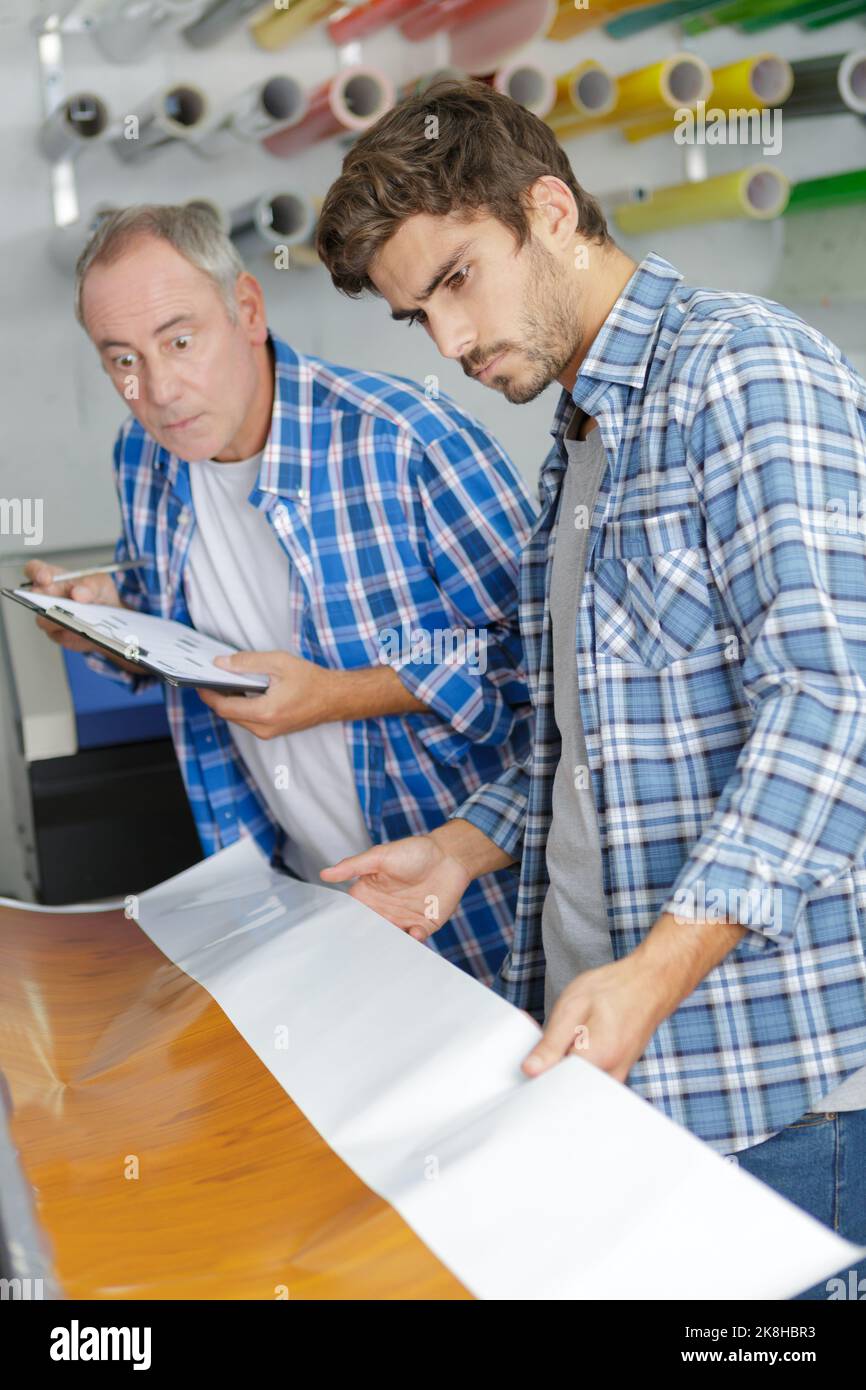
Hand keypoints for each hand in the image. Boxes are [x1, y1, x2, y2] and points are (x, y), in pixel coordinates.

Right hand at [23, 559, 124, 656]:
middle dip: (47, 602)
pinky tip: (85, 632)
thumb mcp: (100, 583)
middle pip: (35, 600)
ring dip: (62, 621)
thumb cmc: (98, 594)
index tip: (46, 579)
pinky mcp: (57, 634)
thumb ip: (91, 586)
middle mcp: (45, 597)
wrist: (108, 616)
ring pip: (46, 621)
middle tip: (63, 605)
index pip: (34, 569)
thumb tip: (78, 593)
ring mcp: (48, 617)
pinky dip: (74, 635)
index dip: (36, 573)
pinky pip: (61, 636)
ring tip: (80, 621)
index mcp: (53, 577)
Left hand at [197, 649, 334, 736]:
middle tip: (211, 676)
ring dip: (228, 701)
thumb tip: (222, 663)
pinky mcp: (271, 731)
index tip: (199, 681)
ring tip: (226, 680)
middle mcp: (264, 728)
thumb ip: (248, 662)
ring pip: (236, 718)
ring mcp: (268, 732)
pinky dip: (240, 705)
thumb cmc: (312, 681)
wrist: (334, 698)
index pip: (224, 707)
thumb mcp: (279, 663)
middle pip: (227, 714)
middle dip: (216, 696)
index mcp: (265, 712)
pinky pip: (247, 720)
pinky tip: (242, 690)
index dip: (208, 694)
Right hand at [320, 833, 472, 940]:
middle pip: (371, 932)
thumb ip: (353, 866)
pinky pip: (416, 939)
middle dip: (368, 941)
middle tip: (363, 950)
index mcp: (370, 895)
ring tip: (388, 947)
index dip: (347, 924)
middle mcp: (385, 910)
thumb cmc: (414, 851)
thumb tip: (324, 873)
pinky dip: (414, 940)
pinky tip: (414, 932)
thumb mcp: (380, 856)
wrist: (449, 855)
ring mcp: (404, 920)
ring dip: (390, 944)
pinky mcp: (424, 925)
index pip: (354, 914)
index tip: (340, 935)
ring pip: (392, 940)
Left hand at [521, 910, 746, 1082]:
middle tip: (543, 1052)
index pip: (554, 1089)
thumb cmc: (613, 990)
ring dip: (562, 1073)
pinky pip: (588, 1084)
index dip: (535, 1081)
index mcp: (596, 1059)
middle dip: (548, 1078)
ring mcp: (616, 1080)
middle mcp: (610, 1077)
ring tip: (562, 1044)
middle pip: (566, 1094)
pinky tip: (573, 1048)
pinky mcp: (616, 1077)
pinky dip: (575, 1070)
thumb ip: (552, 1043)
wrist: (649, 985)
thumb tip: (530, 1071)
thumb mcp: (573, 1006)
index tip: (526, 1068)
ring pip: (578, 1090)